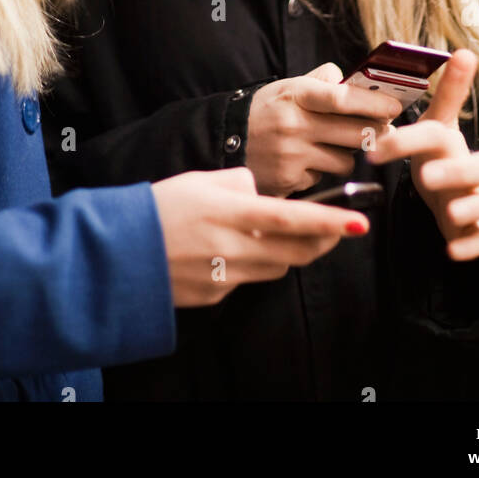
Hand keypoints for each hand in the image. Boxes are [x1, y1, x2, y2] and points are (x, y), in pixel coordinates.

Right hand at [150, 167, 369, 305]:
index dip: (329, 223)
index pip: (291, 219)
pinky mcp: (216, 297)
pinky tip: (232, 252)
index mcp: (230, 213)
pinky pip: (248, 280)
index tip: (360, 223)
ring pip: (277, 268)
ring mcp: (225, 277)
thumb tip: (261, 194)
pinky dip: (252, 265)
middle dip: (322, 242)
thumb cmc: (159, 207)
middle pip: (295, 252)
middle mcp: (232, 248)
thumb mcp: (199, 180)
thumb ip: (238, 183)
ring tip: (277, 236)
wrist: (118, 253)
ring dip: (287, 254)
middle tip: (337, 230)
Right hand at [247, 62, 402, 195]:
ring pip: (346, 161)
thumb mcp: (288, 87)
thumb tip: (354, 80)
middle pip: (355, 133)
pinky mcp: (289, 180)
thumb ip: (322, 81)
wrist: (225, 140)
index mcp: (295, 95)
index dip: (374, 103)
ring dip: (348, 155)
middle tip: (386, 129)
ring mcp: (291, 155)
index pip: (342, 98)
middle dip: (377, 133)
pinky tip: (309, 162)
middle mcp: (293, 125)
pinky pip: (325, 178)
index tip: (396, 107)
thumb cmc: (266, 111)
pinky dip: (323, 171)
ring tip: (335, 146)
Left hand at [366, 49, 478, 260]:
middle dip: (457, 171)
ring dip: (474, 207)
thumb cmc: (441, 159)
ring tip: (451, 213)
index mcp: (450, 144)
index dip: (409, 139)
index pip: (437, 134)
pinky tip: (451, 251)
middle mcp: (472, 170)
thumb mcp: (436, 127)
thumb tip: (463, 50)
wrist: (458, 200)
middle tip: (426, 177)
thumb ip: (445, 95)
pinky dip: (470, 245)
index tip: (373, 148)